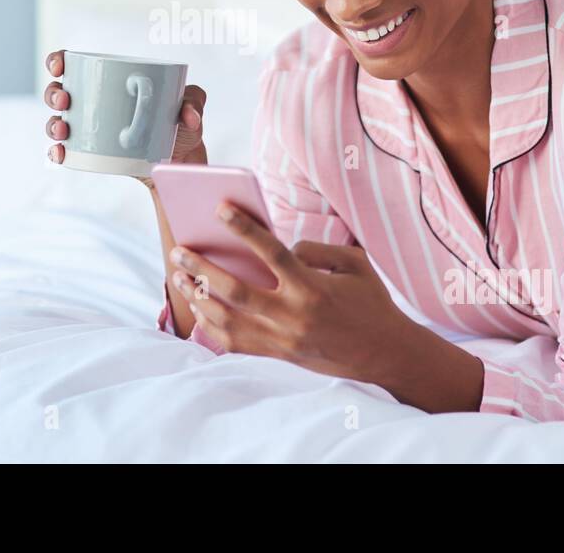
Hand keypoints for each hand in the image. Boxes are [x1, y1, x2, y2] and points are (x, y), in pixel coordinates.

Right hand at [42, 49, 208, 187]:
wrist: (180, 161)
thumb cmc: (179, 124)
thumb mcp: (190, 105)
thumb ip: (194, 101)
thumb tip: (188, 116)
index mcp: (109, 82)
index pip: (75, 65)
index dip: (58, 60)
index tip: (60, 65)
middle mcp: (92, 104)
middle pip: (59, 92)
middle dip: (53, 93)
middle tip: (65, 100)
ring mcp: (88, 130)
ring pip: (57, 122)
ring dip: (52, 124)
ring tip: (64, 129)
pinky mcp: (89, 155)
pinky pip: (66, 152)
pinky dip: (58, 152)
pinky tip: (61, 153)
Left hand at [166, 201, 419, 383]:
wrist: (385, 355)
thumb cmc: (370, 303)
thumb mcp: (355, 264)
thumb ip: (318, 249)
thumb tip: (284, 247)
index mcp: (313, 288)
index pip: (271, 252)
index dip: (244, 228)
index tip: (220, 208)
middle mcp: (293, 315)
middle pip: (235, 290)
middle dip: (201, 269)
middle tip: (179, 250)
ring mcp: (282, 339)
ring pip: (227, 320)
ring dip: (197, 297)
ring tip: (179, 278)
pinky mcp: (278, 356)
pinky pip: (235, 343)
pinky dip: (211, 326)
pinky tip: (198, 308)